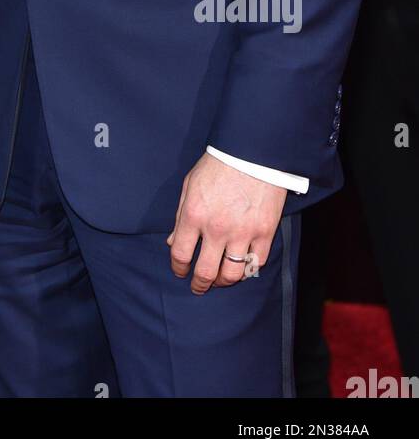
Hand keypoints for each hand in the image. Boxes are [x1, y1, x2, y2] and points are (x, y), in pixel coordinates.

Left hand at [167, 152, 286, 292]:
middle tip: (198, 287)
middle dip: (199, 284)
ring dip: (223, 282)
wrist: (251, 151)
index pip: (180, 254)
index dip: (178, 268)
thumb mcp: (190, 185)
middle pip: (206, 272)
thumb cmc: (217, 165)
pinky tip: (242, 267)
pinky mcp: (265, 232)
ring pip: (232, 274)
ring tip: (220, 280)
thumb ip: (180, 216)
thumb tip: (173, 242)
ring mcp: (242, 232)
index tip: (180, 272)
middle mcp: (216, 228)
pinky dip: (248, 270)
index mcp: (193, 214)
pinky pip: (256, 263)